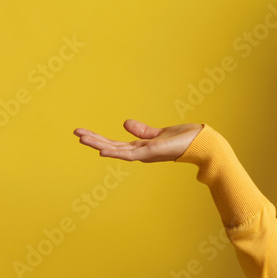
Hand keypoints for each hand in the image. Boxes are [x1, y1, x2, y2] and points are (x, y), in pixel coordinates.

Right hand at [73, 120, 202, 162]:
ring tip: (82, 138)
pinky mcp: (151, 152)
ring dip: (98, 145)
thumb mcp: (158, 133)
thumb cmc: (183, 139)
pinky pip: (129, 154)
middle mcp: (140, 153)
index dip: (99, 139)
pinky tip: (102, 151)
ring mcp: (145, 154)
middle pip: (112, 147)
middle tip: (75, 133)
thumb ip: (142, 131)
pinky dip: (115, 153)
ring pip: (116, 150)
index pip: (115, 144)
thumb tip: (124, 123)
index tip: (83, 133)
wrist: (201, 143)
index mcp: (141, 147)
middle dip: (94, 140)